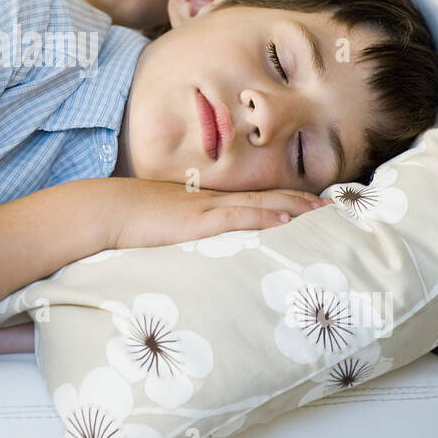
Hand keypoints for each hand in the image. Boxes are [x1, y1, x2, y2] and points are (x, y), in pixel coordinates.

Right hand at [107, 179, 330, 250]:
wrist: (103, 210)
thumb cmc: (126, 219)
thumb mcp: (161, 223)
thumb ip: (182, 230)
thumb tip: (191, 243)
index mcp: (204, 201)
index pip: (252, 196)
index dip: (283, 198)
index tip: (310, 202)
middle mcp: (211, 200)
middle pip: (265, 195)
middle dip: (301, 200)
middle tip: (333, 205)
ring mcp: (205, 208)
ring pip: (260, 203)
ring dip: (294, 206)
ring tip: (323, 212)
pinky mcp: (195, 222)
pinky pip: (236, 217)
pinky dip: (263, 217)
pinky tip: (285, 220)